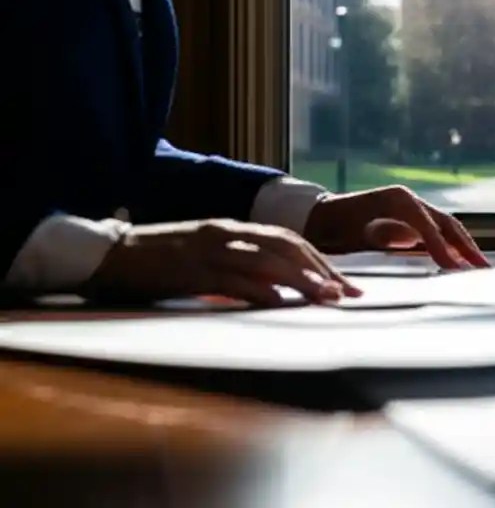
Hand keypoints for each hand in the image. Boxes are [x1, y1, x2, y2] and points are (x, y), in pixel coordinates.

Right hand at [85, 219, 362, 306]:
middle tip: (348, 294)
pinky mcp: (190, 270)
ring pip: (265, 261)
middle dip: (321, 269)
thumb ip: (242, 267)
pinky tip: (278, 302)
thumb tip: (279, 290)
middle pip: (286, 247)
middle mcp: (227, 234)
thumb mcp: (208, 258)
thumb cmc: (160, 262)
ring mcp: (209, 250)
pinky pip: (230, 279)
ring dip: (299, 279)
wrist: (108, 254)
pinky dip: (257, 290)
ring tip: (325, 296)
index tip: (345, 284)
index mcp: (233, 229)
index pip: (289, 240)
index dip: (320, 261)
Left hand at [303, 185, 489, 269]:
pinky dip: (453, 247)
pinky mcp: (413, 219)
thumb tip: (414, 240)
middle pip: (447, 224)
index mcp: (399, 199)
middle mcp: (411, 199)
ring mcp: (413, 208)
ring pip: (448, 228)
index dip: (444, 248)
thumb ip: (383, 235)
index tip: (456, 269)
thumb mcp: (354, 231)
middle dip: (467, 247)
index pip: (429, 226)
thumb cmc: (333, 227)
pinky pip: (439, 232)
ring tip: (481, 268)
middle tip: (484, 269)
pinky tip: (462, 263)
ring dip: (465, 248)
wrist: (320, 217)